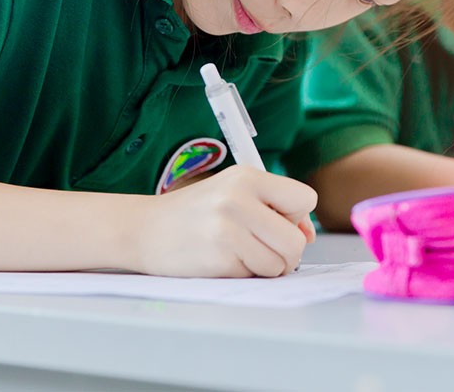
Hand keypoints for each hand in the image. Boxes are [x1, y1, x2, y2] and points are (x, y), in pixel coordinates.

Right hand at [133, 166, 316, 277]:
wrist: (145, 229)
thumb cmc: (198, 212)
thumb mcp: (236, 193)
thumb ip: (276, 208)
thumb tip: (308, 235)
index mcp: (248, 177)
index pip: (305, 199)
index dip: (297, 217)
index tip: (277, 221)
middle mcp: (239, 199)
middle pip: (296, 240)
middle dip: (287, 252)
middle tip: (264, 248)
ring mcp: (228, 230)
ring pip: (280, 264)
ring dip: (266, 267)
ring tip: (240, 253)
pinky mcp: (218, 259)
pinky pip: (255, 276)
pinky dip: (246, 275)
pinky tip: (224, 260)